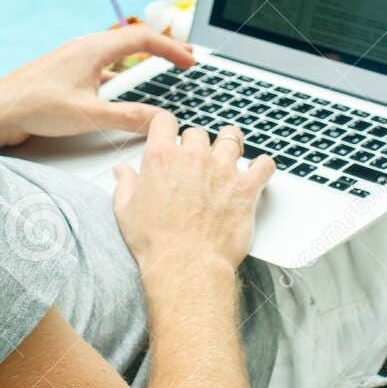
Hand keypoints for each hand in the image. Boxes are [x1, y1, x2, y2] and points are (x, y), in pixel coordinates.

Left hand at [0, 24, 194, 149]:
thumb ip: (128, 117)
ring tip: (159, 71)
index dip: (172, 49)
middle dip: (161, 50)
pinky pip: (101, 66)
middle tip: (184, 60)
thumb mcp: (88, 115)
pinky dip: (120, 73)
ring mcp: (73, 60)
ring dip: (140, 61)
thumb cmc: (34, 107)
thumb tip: (161, 120)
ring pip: (115, 54)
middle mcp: (84, 48)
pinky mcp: (64, 74)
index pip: (144, 39)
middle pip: (132, 41)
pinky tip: (120, 90)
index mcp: (93, 49)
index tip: (191, 61)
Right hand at [112, 112, 275, 275]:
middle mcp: (193, 158)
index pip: (165, 121)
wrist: (186, 266)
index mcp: (162, 158)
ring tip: (229, 156)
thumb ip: (125, 185)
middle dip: (196, 144)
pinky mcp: (246, 188)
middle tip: (196, 160)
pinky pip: (264, 164)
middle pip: (198, 133)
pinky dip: (262, 166)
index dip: (166, 126)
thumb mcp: (127, 212)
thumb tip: (122, 172)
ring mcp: (223, 170)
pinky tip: (257, 170)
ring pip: (232, 139)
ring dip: (230, 145)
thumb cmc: (156, 243)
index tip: (169, 132)